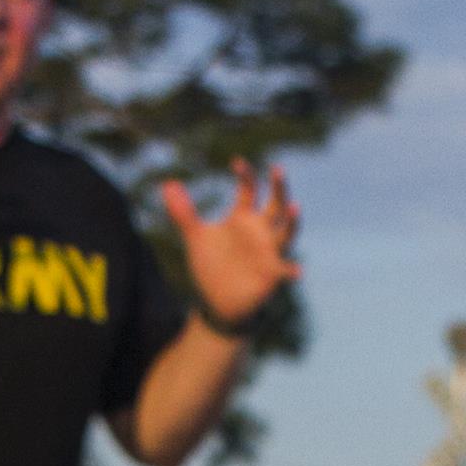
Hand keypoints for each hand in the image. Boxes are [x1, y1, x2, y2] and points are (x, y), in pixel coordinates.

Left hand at [161, 160, 302, 331]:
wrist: (215, 302)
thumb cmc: (211, 266)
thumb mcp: (195, 238)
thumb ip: (183, 213)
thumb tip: (167, 184)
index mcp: (243, 218)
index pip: (248, 190)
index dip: (245, 176)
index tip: (237, 163)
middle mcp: (260, 231)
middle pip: (275, 204)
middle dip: (278, 188)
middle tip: (278, 169)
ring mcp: (268, 252)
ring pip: (286, 233)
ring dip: (292, 222)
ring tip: (295, 207)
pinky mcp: (271, 275)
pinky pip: (285, 271)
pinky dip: (292, 271)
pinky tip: (297, 270)